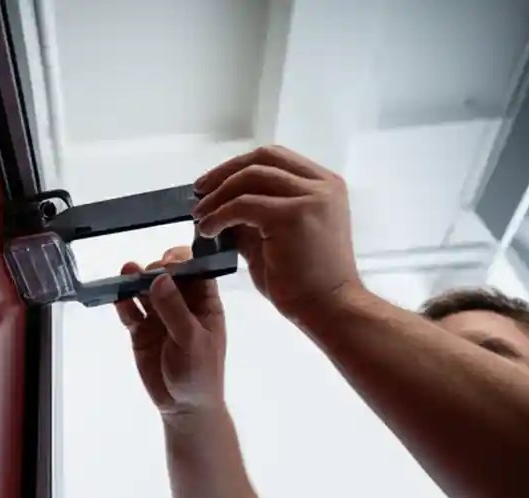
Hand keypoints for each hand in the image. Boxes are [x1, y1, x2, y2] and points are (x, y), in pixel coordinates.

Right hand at [114, 246, 225, 415]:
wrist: (184, 407)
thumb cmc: (199, 373)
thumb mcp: (192, 340)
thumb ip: (175, 309)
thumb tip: (160, 278)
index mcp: (204, 304)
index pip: (197, 272)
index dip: (184, 262)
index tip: (169, 260)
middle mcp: (182, 305)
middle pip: (168, 277)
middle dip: (157, 270)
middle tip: (147, 272)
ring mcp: (160, 316)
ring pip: (146, 291)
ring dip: (136, 281)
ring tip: (126, 273)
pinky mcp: (141, 330)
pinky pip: (130, 311)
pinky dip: (123, 302)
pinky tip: (116, 294)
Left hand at [192, 145, 361, 323]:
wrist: (329, 308)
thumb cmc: (305, 281)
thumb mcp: (277, 237)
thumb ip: (254, 217)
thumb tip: (219, 204)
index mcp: (324, 185)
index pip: (275, 158)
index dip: (238, 166)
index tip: (212, 183)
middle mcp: (322, 184)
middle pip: (264, 158)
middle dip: (226, 172)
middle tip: (199, 191)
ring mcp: (311, 197)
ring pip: (251, 177)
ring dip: (219, 194)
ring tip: (200, 215)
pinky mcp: (293, 216)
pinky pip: (244, 204)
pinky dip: (220, 214)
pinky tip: (208, 230)